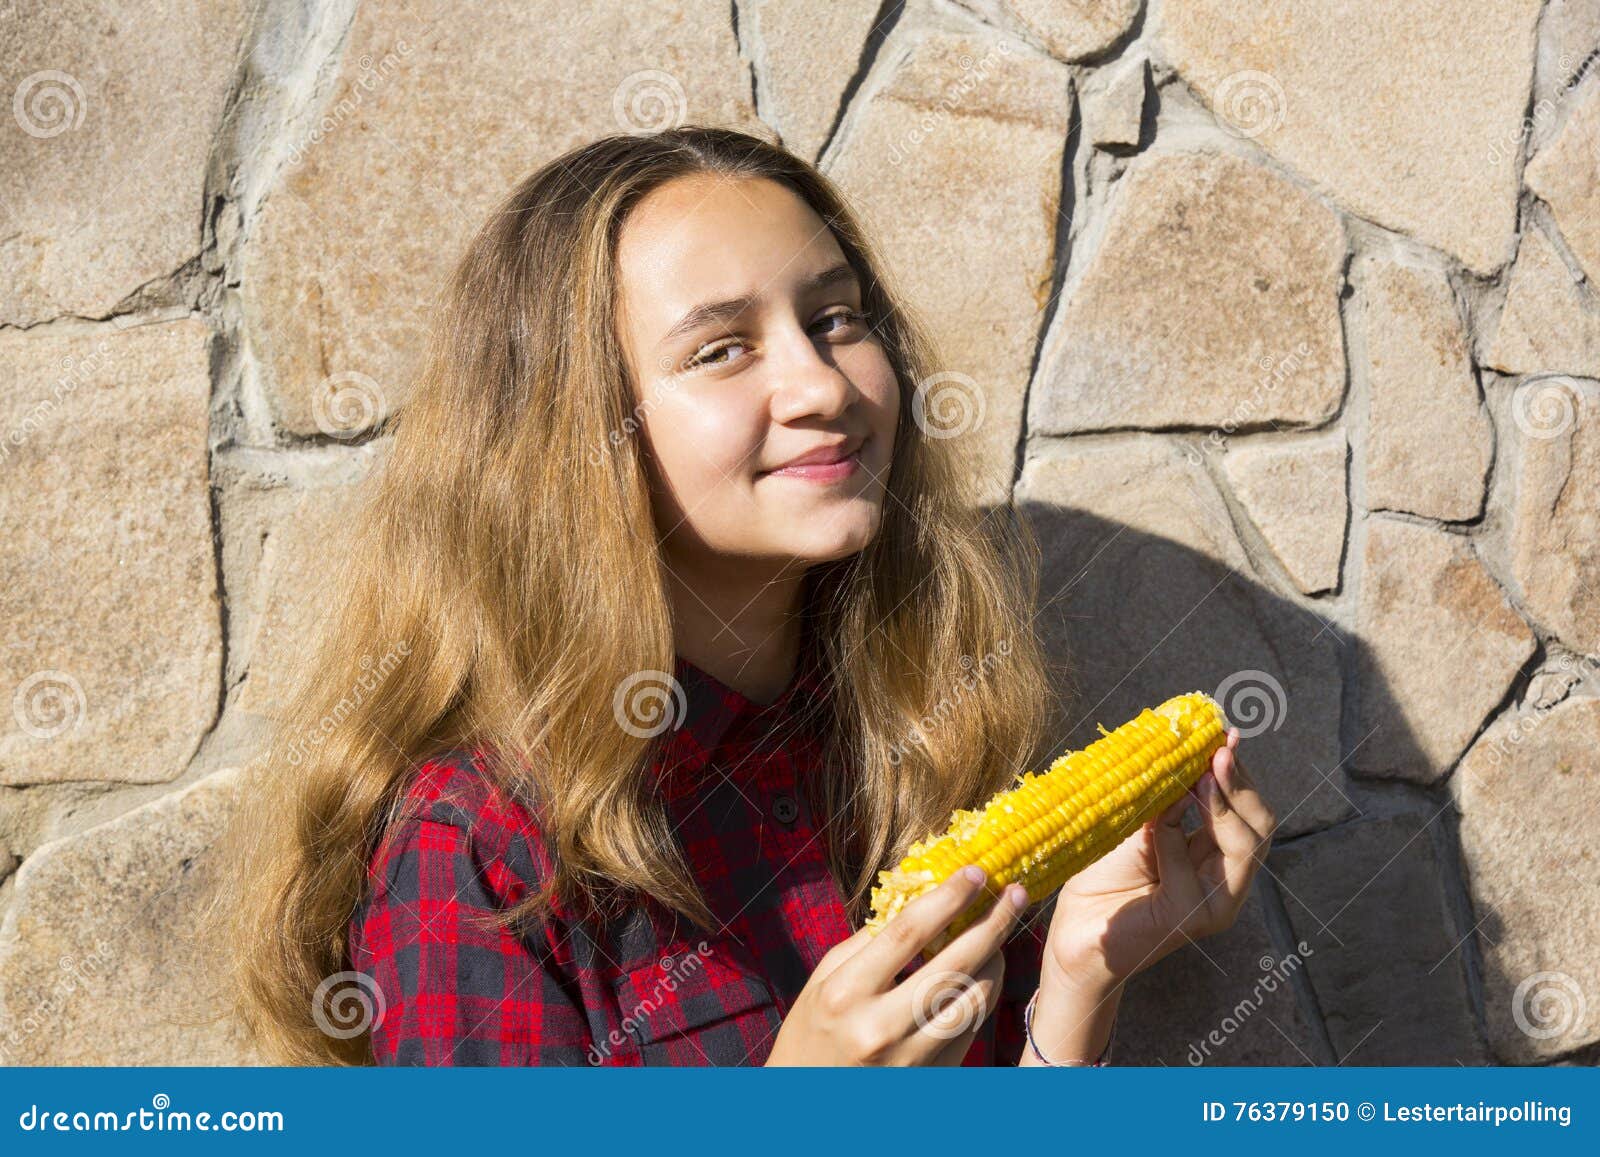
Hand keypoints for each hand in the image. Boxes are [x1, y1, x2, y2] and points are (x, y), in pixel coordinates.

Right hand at [765, 865, 1028, 1065]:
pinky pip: (971, 1030)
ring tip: (1001, 934)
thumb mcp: (822, 982)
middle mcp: (880, 1027)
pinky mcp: (930, 1079)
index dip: (947, 897)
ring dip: (995, 960)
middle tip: (1014, 894)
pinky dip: (982, 995)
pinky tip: (985, 972)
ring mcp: (909, 1059)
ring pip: (974, 1000)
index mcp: (846, 993)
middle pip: (954, 964)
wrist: (805, 1109)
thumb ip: (866, 942)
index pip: (907, 932)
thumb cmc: (811, 1035)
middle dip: (991, 922)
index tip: (974, 872)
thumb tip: (915, 897)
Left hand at [1041, 728, 1276, 997]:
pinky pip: (1193, 873)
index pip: (1249, 811)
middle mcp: (1227, 880)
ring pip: (1245, 847)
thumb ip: (1172, 794)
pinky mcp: (1192, 918)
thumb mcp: (1142, 819)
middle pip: (1261, 827)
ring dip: (1220, 805)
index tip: (1224, 734)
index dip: (1239, 773)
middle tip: (1217, 750)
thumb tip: (1195, 747)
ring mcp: (1216, 904)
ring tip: (1199, 775)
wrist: (1075, 925)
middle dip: (1240, 784)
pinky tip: (1155, 829)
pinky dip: (1174, 843)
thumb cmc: (1103, 871)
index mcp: (1218, 854)